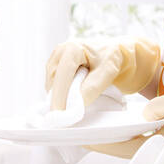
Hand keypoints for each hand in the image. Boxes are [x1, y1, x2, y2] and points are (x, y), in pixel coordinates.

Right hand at [45, 37, 161, 109]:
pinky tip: (72, 95)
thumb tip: (75, 105)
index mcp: (72, 48)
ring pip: (51, 83)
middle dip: (59, 98)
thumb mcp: (107, 73)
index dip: (60, 95)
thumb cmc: (111, 59)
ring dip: (60, 95)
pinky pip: (53, 84)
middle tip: (67, 115)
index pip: (62, 74)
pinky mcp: (55, 66)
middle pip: (53, 80)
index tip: (59, 114)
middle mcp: (60, 50)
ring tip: (75, 102)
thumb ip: (91, 88)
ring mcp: (55, 58)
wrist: (113, 54)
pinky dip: (61, 92)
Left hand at [82, 93, 163, 158]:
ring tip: (91, 121)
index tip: (76, 135)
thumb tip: (145, 112)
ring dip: (108, 133)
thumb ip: (158, 106)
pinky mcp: (158, 145)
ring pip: (122, 142)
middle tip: (77, 125)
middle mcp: (146, 151)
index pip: (113, 145)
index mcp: (149, 148)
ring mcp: (152, 149)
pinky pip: (133, 138)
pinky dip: (121, 130)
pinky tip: (114, 120)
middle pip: (114, 145)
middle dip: (97, 136)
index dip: (94, 140)